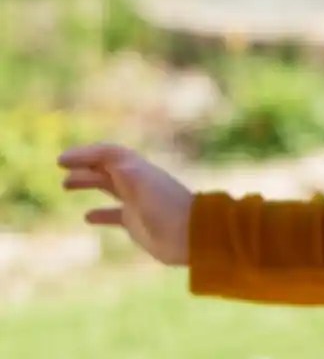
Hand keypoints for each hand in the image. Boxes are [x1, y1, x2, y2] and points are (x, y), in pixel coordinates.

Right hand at [58, 142, 194, 265]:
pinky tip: (87, 217)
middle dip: (84, 166)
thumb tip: (114, 162)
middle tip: (62, 169)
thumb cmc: (171, 211)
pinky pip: (115, 214)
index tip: (62, 161)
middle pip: (106, 168)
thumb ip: (131, 176)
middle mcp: (137, 183)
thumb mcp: (149, 190)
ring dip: (88, 182)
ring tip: (66, 185)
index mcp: (139, 171)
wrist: (193, 237)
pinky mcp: (137, 222)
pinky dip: (100, 213)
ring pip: (109, 186)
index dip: (85, 154)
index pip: (109, 154)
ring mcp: (137, 202)